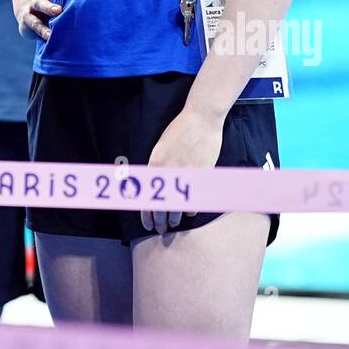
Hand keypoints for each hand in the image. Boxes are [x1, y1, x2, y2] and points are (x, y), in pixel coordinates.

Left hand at [141, 108, 224, 232]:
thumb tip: (151, 185)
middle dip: (160, 221)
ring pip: (178, 206)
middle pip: (162, 206)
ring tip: (174, 224)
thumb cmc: (179, 131)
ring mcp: (186, 174)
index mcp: (155, 164)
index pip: (147, 198)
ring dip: (175, 218)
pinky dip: (191, 207)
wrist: (201, 119)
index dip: (147, 215)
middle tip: (161, 229)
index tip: (147, 224)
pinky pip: (194, 198)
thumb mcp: (160, 148)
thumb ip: (156, 167)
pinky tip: (188, 212)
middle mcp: (169, 172)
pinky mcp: (201, 175)